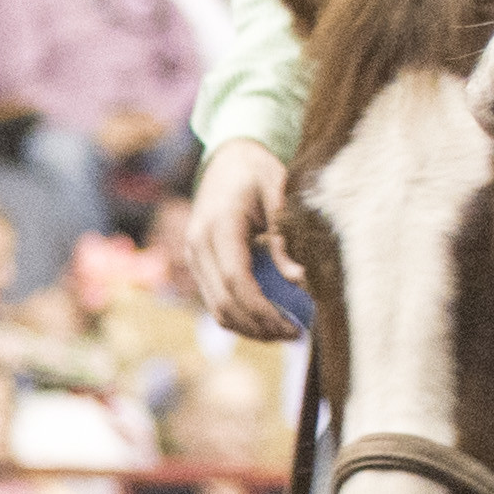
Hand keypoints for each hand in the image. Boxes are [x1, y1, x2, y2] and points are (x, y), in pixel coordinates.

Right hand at [189, 136, 297, 342]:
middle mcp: (197, 245)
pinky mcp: (198, 264)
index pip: (234, 280)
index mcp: (218, 225)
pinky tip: (267, 320)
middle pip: (222, 303)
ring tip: (283, 333)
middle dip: (258, 327)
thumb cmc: (258, 171)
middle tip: (295, 335)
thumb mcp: (280, 194)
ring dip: (248, 328)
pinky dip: (240, 316)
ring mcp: (193, 257)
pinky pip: (215, 301)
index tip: (293, 326)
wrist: (227, 158)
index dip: (262, 309)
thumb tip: (300, 280)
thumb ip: (286, 237)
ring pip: (215, 308)